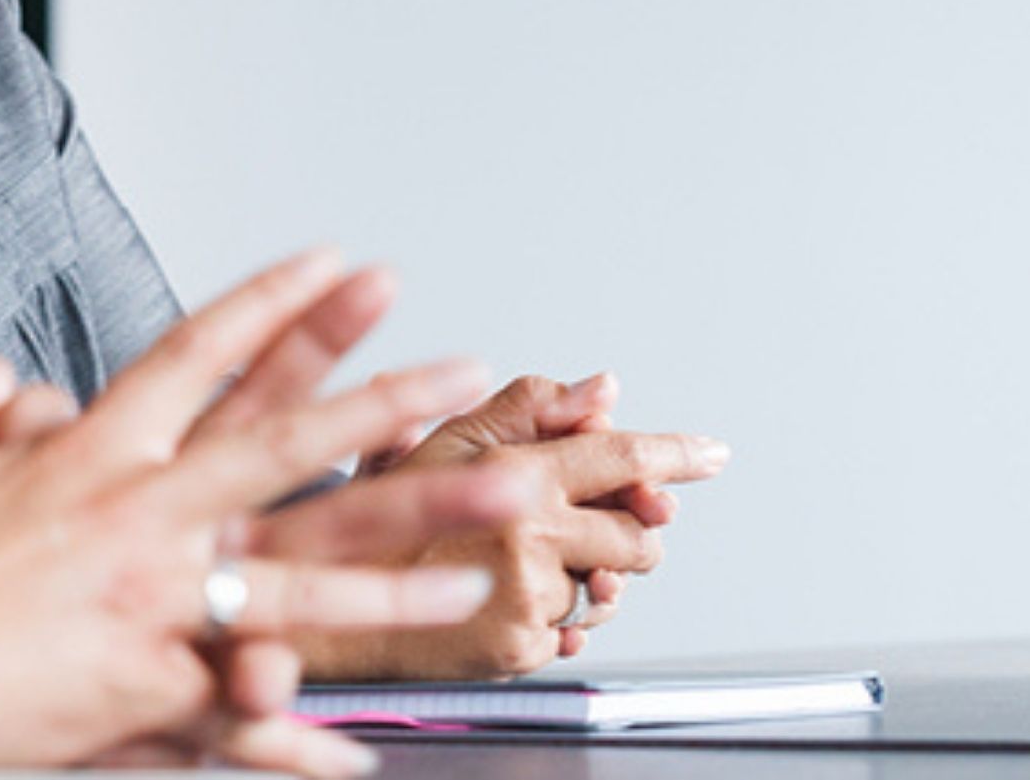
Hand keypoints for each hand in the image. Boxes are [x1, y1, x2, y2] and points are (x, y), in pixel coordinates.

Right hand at [0, 250, 534, 776]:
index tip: (336, 266)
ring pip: (292, 578)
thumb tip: (6, 375)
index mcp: (91, 451)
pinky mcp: (138, 687)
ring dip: (393, 574)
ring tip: (476, 570)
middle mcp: (134, 514)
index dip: (272, 305)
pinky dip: (294, 738)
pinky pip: (235, 713)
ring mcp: (145, 601)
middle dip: (381, 410)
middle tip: (461, 376)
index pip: (198, 355)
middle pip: (280, 444)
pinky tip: (354, 753)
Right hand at [313, 373, 729, 678]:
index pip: (619, 457)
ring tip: (516, 567)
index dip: (675, 452)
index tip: (711, 453)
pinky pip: (574, 633)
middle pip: (638, 535)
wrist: (324, 609)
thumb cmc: (375, 522)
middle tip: (570, 530)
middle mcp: (526, 531)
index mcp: (511, 472)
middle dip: (622, 535)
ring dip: (579, 580)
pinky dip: (548, 621)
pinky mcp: (522, 647)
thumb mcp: (439, 442)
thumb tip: (602, 389)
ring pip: (607, 588)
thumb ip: (527, 409)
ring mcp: (526, 594)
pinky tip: (497, 602)